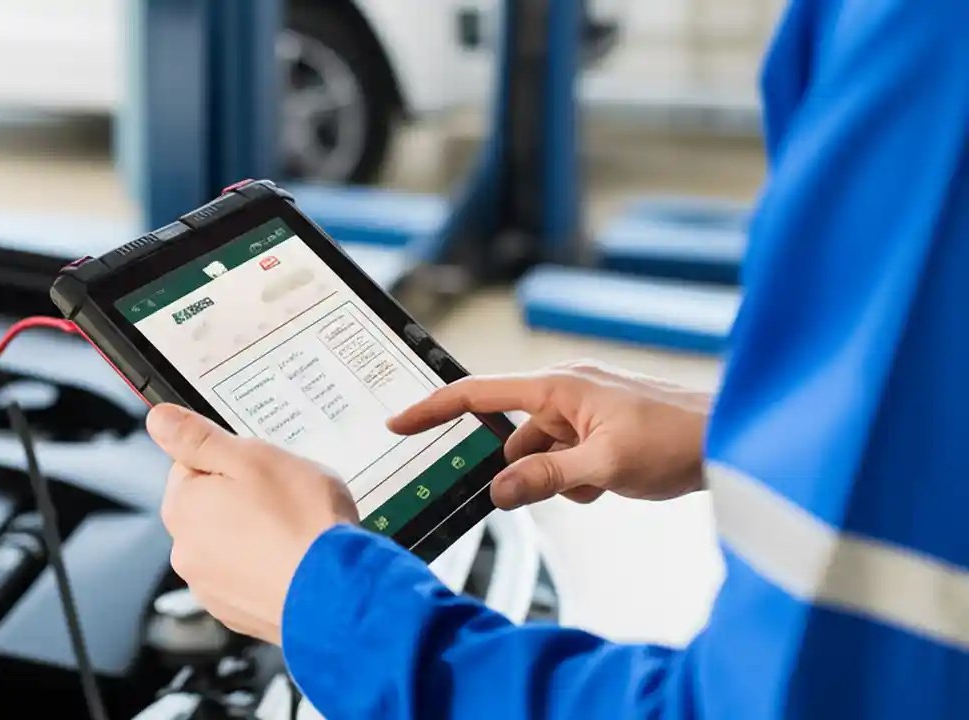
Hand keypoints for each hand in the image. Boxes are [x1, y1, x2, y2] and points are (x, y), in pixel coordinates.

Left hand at [145, 404, 358, 644]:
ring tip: (295, 532)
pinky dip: (266, 568)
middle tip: (284, 498)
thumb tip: (160, 419)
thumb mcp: (252, 458)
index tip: (261, 467)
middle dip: (242, 498)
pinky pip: (247, 578)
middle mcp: (186, 550)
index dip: (230, 460)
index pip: (190, 465)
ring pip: (228, 544)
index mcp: (183, 506)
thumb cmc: (301, 521)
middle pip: (209, 507)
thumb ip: (199, 438)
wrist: (337, 591)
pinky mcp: (236, 613)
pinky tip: (295, 561)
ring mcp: (210, 587)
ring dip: (254, 535)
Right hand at [387, 361, 710, 508]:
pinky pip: (567, 458)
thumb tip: (499, 490)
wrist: (731, 437)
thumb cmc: (678, 436)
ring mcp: (583, 410)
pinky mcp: (599, 428)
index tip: (401, 422)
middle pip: (514, 438)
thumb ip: (547, 478)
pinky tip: (610, 483)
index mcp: (557, 387)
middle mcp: (565, 392)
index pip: (479, 395)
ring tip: (602, 483)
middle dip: (528, 470)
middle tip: (561, 485)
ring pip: (542, 454)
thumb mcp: (604, 466)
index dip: (434, 409)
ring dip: (560, 478)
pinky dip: (579, 477)